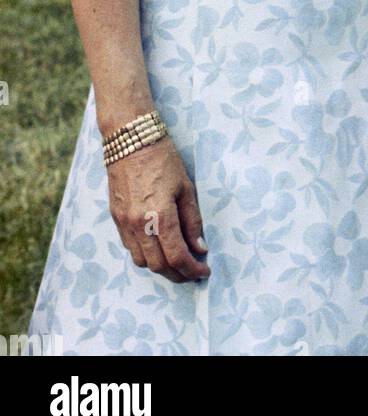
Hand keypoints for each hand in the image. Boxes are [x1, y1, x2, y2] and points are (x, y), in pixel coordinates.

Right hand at [107, 137, 209, 281]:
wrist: (131, 141)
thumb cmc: (163, 160)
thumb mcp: (186, 187)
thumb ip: (192, 221)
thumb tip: (200, 248)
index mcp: (160, 215)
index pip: (177, 256)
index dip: (192, 269)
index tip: (203, 272)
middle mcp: (138, 225)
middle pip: (158, 266)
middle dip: (177, 275)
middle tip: (192, 273)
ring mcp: (124, 223)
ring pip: (141, 262)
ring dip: (160, 268)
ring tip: (176, 263)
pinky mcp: (115, 219)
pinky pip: (130, 248)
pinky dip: (145, 255)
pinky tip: (157, 249)